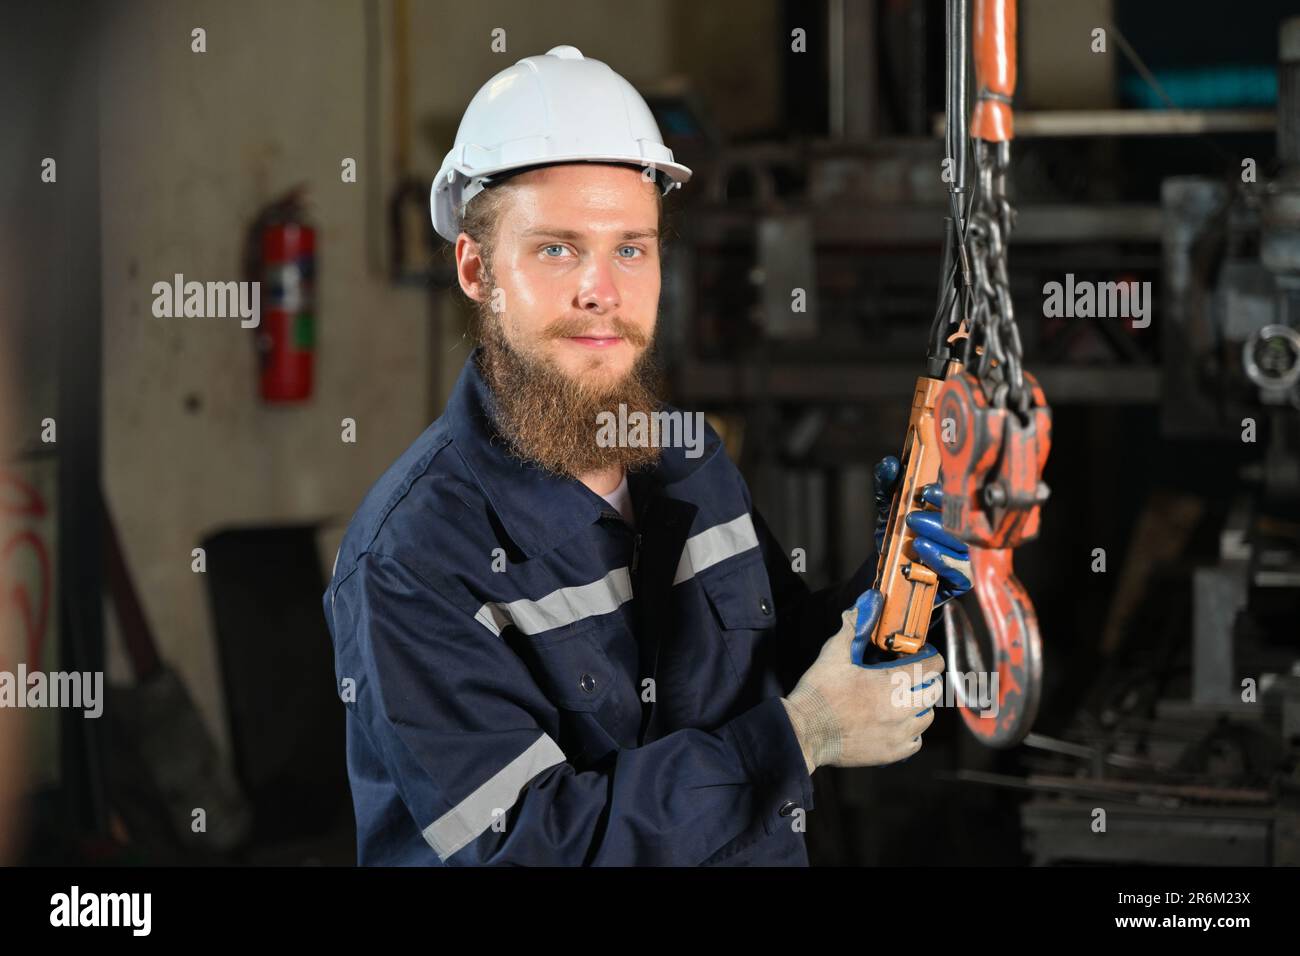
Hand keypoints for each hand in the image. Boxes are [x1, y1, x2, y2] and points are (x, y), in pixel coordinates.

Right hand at [781, 589, 944, 773]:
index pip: (932, 665)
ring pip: (926, 717)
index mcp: (891, 682)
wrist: (805, 732)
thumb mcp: (834, 653)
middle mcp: (901, 709)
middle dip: (925, 680)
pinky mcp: (892, 753)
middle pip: (934, 691)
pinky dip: (910, 732)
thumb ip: (855, 627)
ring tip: (900, 700)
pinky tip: (894, 724)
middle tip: (909, 676)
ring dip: (918, 706)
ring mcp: (899, 734)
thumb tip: (868, 603)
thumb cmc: (820, 692)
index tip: (919, 655)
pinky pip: (915, 741)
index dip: (929, 656)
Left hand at [872, 456, 971, 600]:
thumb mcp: (889, 508)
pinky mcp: (963, 579)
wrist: (891, 574)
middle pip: (967, 522)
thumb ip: (888, 485)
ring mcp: (967, 555)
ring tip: (915, 538)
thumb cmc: (897, 536)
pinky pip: (961, 571)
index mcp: (952, 509)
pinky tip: (923, 551)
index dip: (946, 494)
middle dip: (940, 517)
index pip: (961, 497)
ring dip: (939, 538)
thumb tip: (890, 464)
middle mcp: (964, 531)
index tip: (926, 492)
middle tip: (912, 517)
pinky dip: (943, 560)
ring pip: (965, 546)